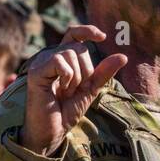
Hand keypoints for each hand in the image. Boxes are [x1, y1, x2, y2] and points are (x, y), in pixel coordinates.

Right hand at [22, 26, 126, 155]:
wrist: (53, 130)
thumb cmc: (67, 111)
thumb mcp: (91, 90)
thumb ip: (104, 73)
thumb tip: (123, 56)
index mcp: (63, 59)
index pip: (74, 34)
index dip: (87, 30)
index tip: (102, 37)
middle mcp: (51, 57)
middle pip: (79, 47)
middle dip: (86, 71)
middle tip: (75, 90)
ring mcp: (42, 63)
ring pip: (70, 53)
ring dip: (76, 77)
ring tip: (66, 92)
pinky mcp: (36, 71)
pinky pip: (58, 60)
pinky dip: (66, 76)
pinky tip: (59, 89)